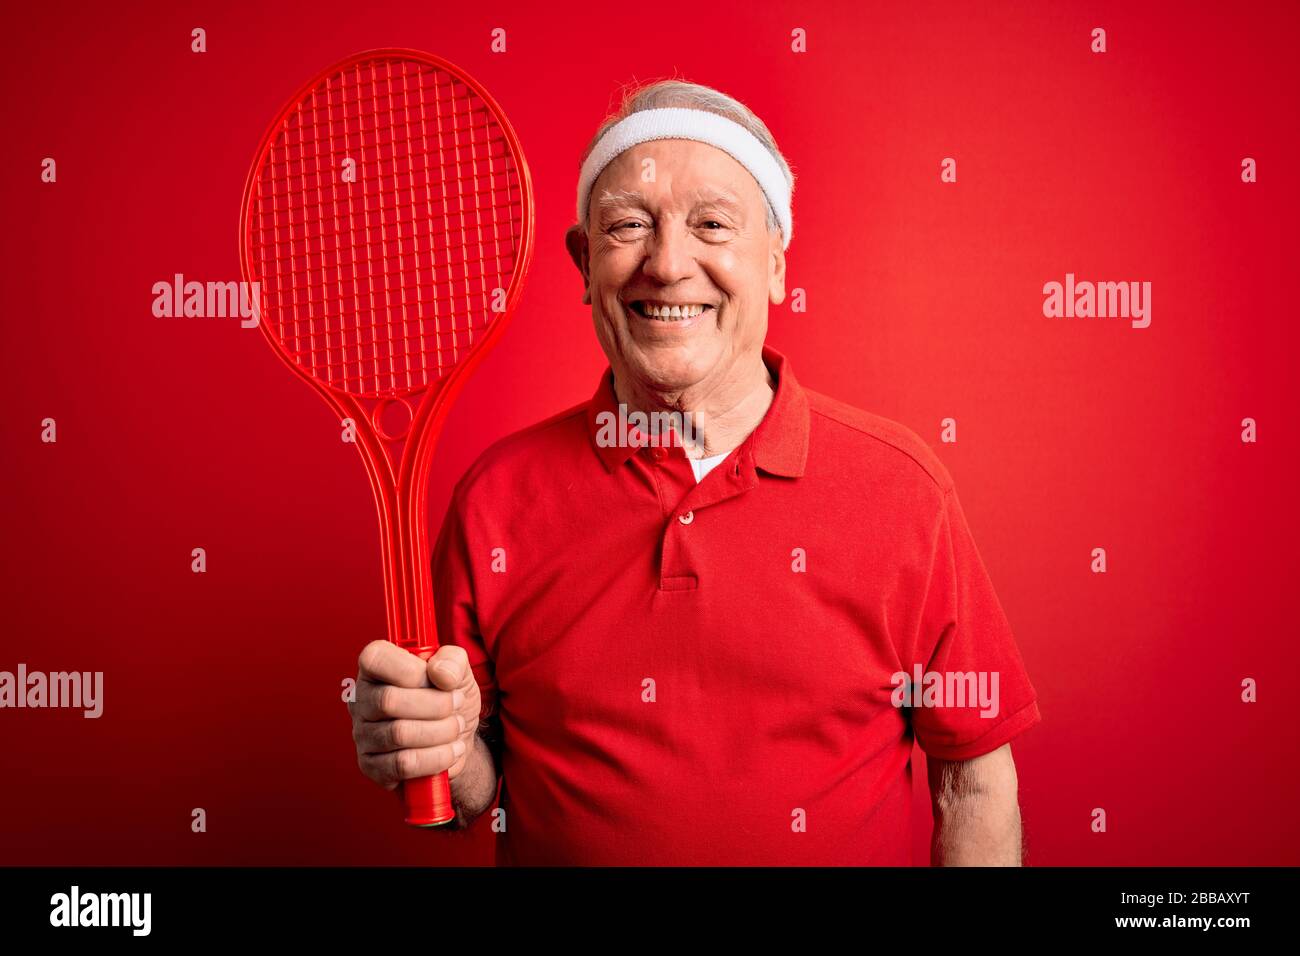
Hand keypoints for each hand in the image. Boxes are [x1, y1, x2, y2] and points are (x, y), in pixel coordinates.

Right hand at [349, 641, 480, 789]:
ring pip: (399, 734)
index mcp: (376, 667)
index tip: (440, 680)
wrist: (456, 739)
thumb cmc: (449, 698)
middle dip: (436, 705)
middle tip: (456, 704)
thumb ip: (453, 660)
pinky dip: (436, 757)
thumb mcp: (459, 671)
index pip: (375, 659)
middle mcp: (361, 699)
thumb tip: (440, 673)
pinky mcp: (371, 766)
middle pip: (389, 700)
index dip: (412, 671)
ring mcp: (362, 734)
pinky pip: (403, 764)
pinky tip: (450, 750)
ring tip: (455, 727)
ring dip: (441, 732)